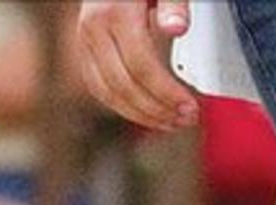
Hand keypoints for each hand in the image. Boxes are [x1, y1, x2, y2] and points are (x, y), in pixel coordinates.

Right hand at [78, 0, 198, 130]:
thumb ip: (173, 4)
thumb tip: (176, 27)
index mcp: (114, 13)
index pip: (141, 66)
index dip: (167, 93)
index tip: (190, 108)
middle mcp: (93, 29)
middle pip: (124, 85)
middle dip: (158, 109)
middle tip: (186, 119)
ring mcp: (85, 41)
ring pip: (108, 93)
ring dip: (142, 115)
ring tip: (171, 122)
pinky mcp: (85, 50)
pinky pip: (100, 88)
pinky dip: (124, 106)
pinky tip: (148, 113)